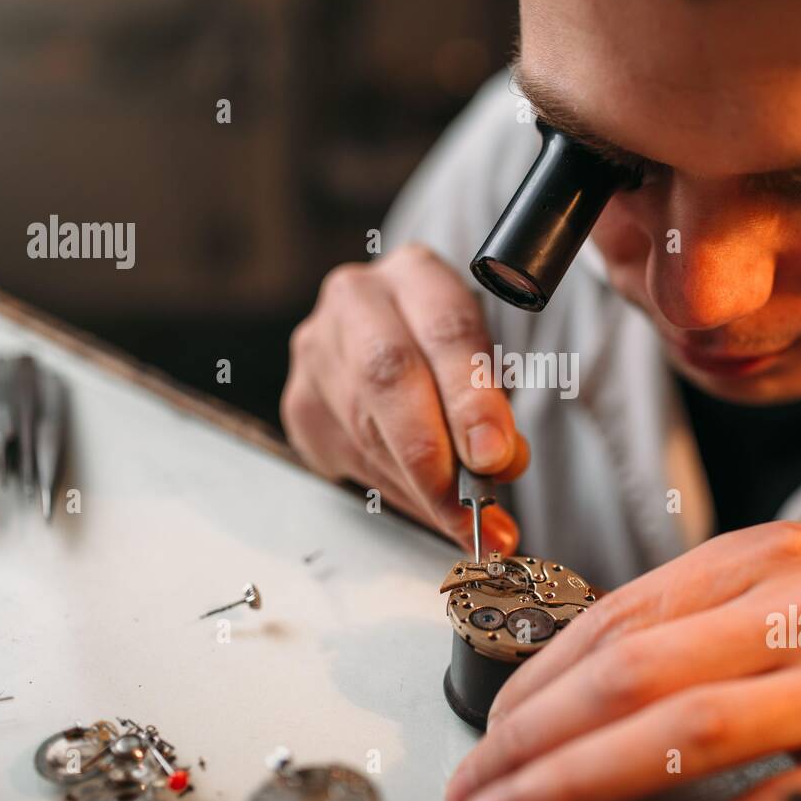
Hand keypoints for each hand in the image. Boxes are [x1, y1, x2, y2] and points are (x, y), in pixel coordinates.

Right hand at [281, 243, 528, 554]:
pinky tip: (429, 511)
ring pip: (366, 430)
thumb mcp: (488, 361)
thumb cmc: (449, 352)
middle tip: (474, 511)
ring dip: (422, 491)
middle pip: (390, 379)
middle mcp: (357, 301)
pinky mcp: (300, 402)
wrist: (391, 335)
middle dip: (437, 456)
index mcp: (416, 274)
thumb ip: (496, 408)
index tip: (496, 456)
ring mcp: (317, 351)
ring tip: (468, 526)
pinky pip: (349, 460)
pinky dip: (397, 495)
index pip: (446, 332)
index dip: (471, 400)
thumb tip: (500, 463)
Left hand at [446, 522, 800, 800]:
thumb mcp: (796, 581)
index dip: (536, 682)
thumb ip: (697, 614)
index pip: (619, 619)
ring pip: (684, 737)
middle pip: (634, 675)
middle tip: (476, 785)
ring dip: (579, 784)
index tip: (491, 732)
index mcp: (768, 558)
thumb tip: (581, 674)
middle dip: (534, 740)